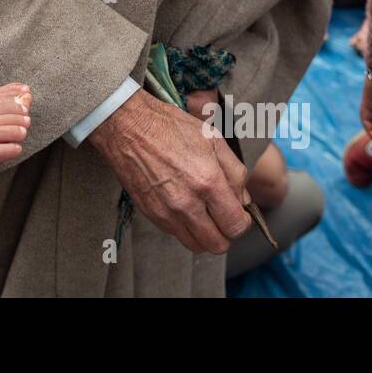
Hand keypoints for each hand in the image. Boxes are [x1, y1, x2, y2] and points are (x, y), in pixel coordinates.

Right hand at [88, 89, 249, 253]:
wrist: (127, 126)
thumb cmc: (169, 127)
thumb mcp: (212, 139)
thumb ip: (235, 173)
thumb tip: (244, 200)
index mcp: (208, 182)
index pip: (236, 226)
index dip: (243, 223)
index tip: (239, 214)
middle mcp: (187, 203)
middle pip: (217, 245)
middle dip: (226, 233)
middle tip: (223, 215)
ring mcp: (166, 211)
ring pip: (196, 245)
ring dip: (205, 235)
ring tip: (204, 213)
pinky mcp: (150, 213)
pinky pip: (175, 234)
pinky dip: (184, 227)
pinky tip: (183, 205)